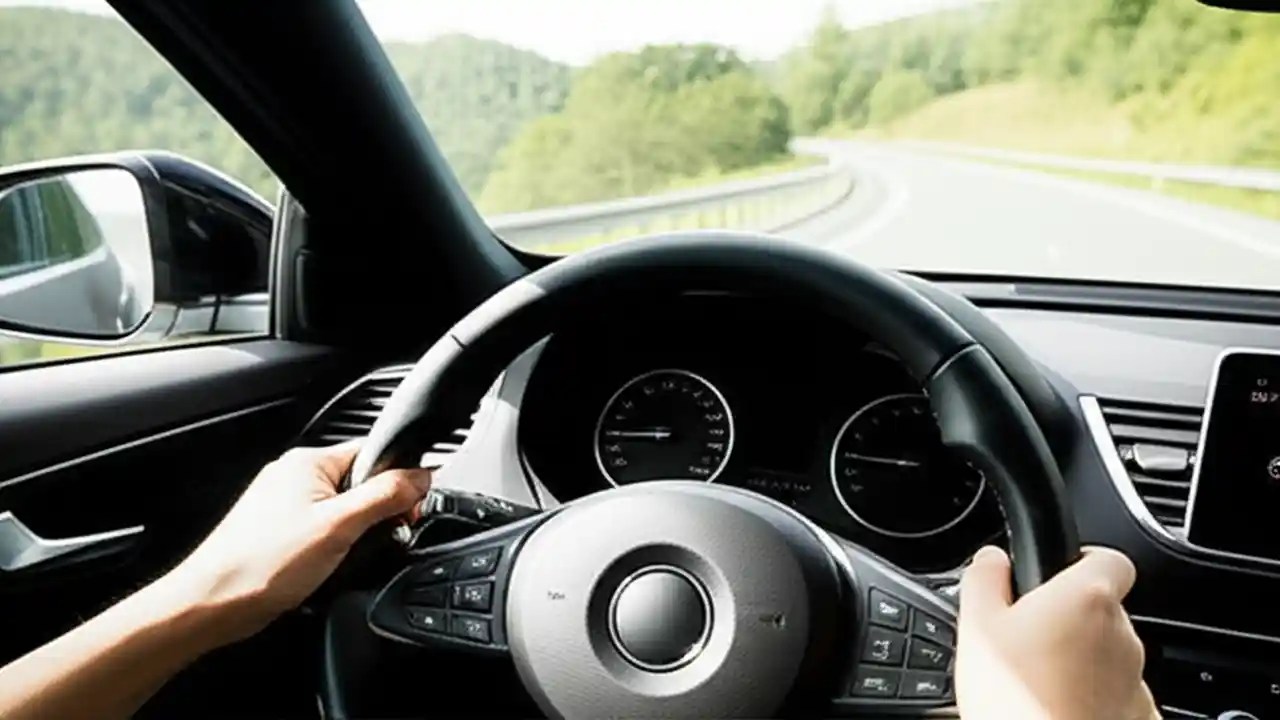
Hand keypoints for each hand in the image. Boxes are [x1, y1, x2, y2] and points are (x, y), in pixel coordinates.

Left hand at [168, 442, 431, 642]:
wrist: (212, 604)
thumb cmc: (262, 565)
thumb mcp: (339, 527)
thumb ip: (385, 497)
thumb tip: (421, 476)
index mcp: (309, 462)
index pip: (374, 454)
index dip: (399, 481)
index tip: (409, 511)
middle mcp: (294, 476)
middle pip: (361, 484)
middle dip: (376, 514)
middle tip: (377, 541)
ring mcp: (284, 504)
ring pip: (343, 511)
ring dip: (354, 536)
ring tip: (343, 560)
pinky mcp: (279, 531)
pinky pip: (323, 530)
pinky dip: (333, 548)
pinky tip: (326, 567)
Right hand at [955, 546, 1158, 719]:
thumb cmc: (1012, 700)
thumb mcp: (976, 626)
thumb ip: (984, 578)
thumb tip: (991, 559)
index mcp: (1086, 598)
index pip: (1110, 558)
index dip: (1083, 561)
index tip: (1057, 575)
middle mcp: (1121, 634)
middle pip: (1102, 609)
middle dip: (1070, 619)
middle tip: (1028, 638)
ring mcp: (1134, 679)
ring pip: (1106, 654)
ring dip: (1079, 660)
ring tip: (1035, 680)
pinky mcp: (1138, 716)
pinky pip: (1114, 695)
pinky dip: (1092, 698)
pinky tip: (1056, 708)